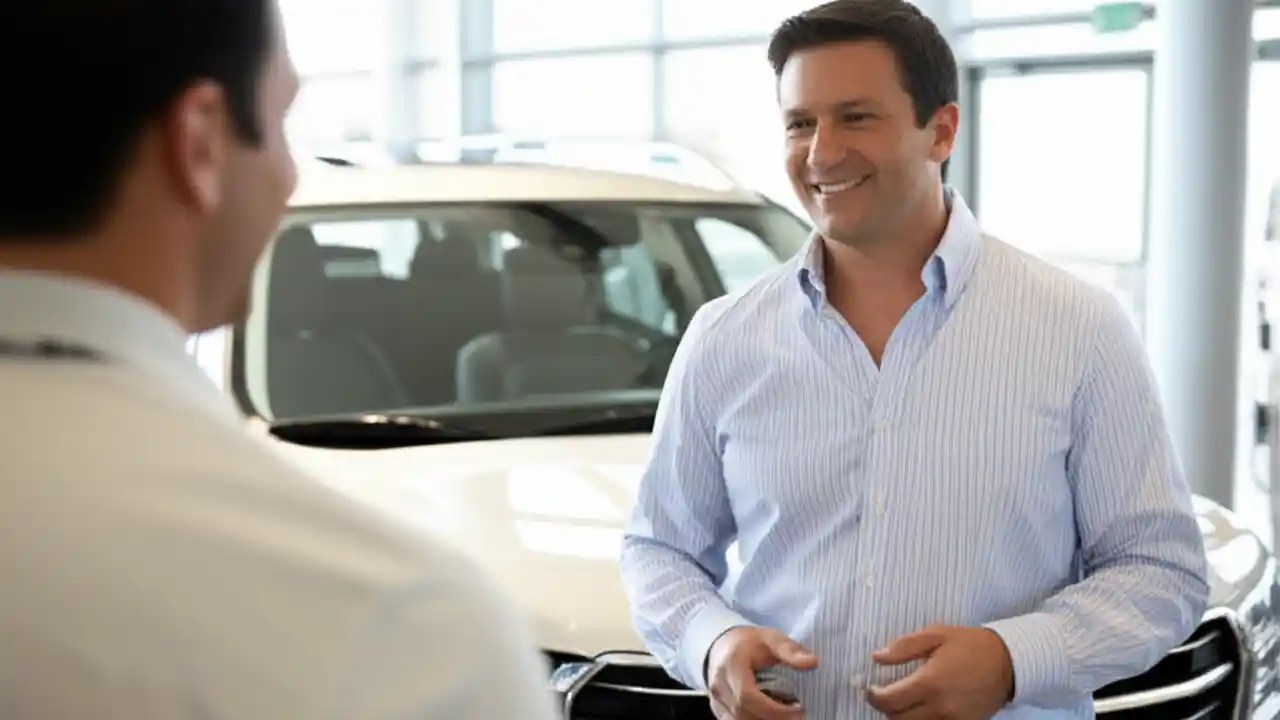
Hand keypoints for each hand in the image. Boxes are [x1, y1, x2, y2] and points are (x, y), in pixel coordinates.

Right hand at [705, 626, 818, 719]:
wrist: (722, 647)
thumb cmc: (748, 644)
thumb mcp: (771, 639)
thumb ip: (790, 650)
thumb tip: (812, 662)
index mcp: (731, 666)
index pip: (747, 696)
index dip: (774, 710)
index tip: (799, 710)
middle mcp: (719, 687)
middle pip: (744, 715)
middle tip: (798, 715)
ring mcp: (717, 702)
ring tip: (786, 714)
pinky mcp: (720, 713)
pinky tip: (772, 716)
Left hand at [865, 625, 1012, 719]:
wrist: (1009, 662)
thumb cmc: (971, 645)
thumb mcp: (936, 635)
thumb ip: (903, 647)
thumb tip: (877, 657)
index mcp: (929, 683)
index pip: (889, 701)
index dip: (873, 696)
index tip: (870, 688)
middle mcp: (939, 707)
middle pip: (897, 719)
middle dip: (885, 708)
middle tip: (885, 694)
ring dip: (902, 717)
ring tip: (903, 701)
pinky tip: (921, 708)